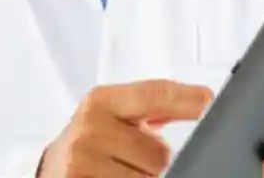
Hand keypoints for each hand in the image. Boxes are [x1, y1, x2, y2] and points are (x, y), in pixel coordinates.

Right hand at [38, 80, 213, 177]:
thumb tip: (203, 99)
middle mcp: (90, 130)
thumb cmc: (92, 141)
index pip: (156, 93)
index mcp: (102, 101)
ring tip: (124, 171)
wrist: (53, 169)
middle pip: (160, 152)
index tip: (210, 104)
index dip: (189, 99)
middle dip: (159, 160)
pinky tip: (118, 176)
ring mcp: (82, 164)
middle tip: (137, 160)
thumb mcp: (116, 114)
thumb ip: (155, 105)